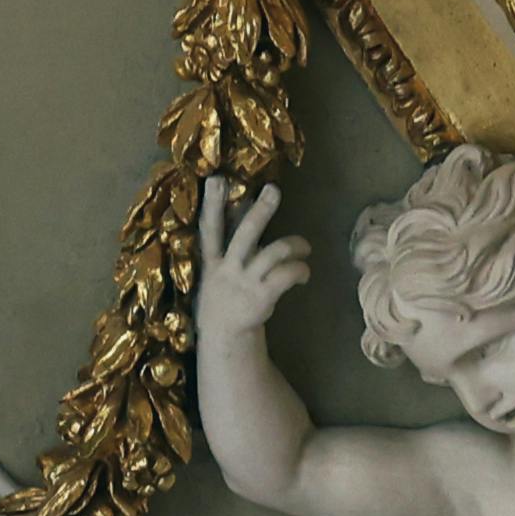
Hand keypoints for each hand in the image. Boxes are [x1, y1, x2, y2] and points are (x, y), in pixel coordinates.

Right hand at [190, 173, 305, 332]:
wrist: (225, 335)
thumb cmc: (224, 295)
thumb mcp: (216, 269)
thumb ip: (229, 239)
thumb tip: (243, 202)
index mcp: (212, 260)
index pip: (209, 228)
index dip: (212, 204)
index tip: (216, 179)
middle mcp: (227, 268)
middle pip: (244, 234)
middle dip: (260, 211)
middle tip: (274, 190)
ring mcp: (245, 282)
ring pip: (274, 252)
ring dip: (295, 245)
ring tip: (305, 247)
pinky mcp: (263, 296)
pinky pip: (288, 274)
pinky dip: (301, 269)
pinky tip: (304, 273)